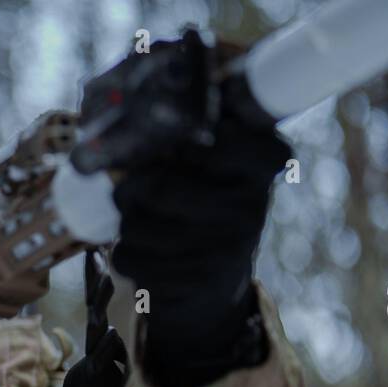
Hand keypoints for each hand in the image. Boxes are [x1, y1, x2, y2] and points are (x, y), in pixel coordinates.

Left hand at [111, 87, 290, 386]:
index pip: (213, 133)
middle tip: (131, 187)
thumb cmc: (207, 209)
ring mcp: (223, 250)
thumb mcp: (220, 164)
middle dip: (130, 186)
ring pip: (136, 222)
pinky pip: (129, 256)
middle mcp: (250, 207)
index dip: (178, 140)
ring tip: (142, 221)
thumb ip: (197, 125)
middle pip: (157, 185)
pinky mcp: (192, 285)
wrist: (213, 295)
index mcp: (262, 162)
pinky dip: (124, 253)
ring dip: (127, 221)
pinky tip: (147, 254)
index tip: (175, 150)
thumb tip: (144, 89)